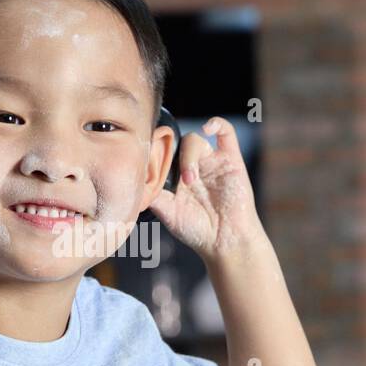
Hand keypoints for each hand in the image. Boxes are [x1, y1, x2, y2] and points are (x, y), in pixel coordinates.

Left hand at [147, 116, 267, 263]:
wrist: (225, 241)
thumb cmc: (197, 231)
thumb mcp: (167, 212)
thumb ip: (153, 194)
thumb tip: (134, 179)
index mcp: (176, 176)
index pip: (162, 153)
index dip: (155, 151)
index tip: (149, 159)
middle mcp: (193, 165)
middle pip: (176, 145)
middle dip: (171, 157)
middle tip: (175, 181)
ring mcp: (212, 161)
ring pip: (194, 139)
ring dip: (189, 156)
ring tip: (190, 179)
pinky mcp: (231, 159)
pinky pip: (226, 132)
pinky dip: (216, 123)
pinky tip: (207, 128)